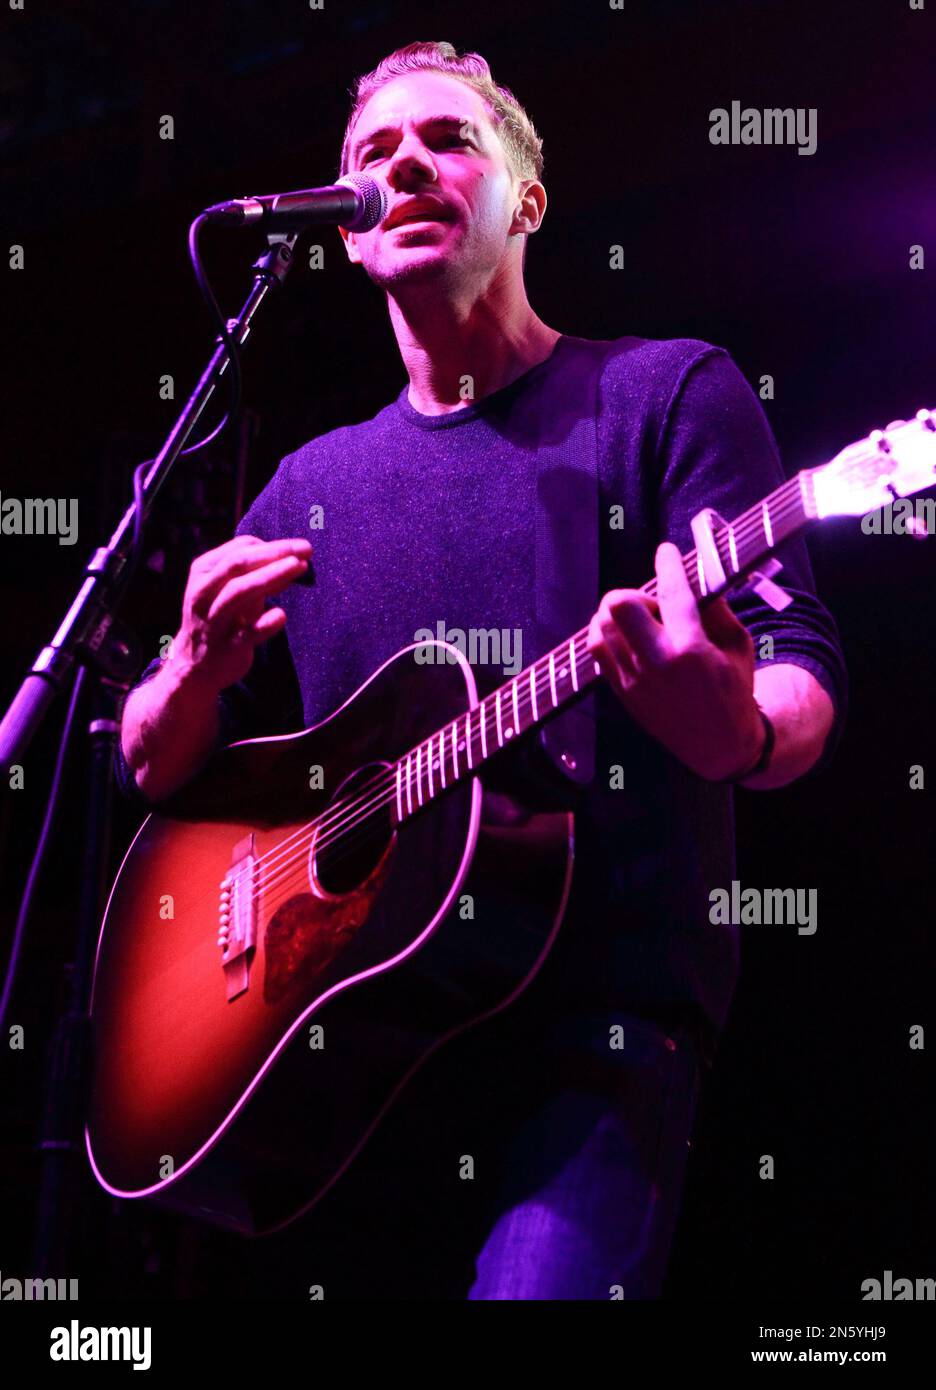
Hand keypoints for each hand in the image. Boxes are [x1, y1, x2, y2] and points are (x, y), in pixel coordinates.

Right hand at [168, 535, 311, 693]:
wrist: (195, 667)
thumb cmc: (221, 619)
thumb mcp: (232, 591)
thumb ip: (259, 576)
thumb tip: (296, 561)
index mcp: (204, 572)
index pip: (240, 548)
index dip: (273, 545)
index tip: (299, 548)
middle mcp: (203, 593)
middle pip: (238, 564)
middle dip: (274, 553)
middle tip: (306, 549)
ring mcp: (211, 621)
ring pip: (238, 592)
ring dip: (269, 577)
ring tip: (297, 567)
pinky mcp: (224, 648)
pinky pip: (246, 634)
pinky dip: (264, 623)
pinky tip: (281, 615)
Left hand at [586, 541, 764, 779]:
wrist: (719, 745)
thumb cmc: (734, 691)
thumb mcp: (739, 645)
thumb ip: (717, 608)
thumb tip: (698, 575)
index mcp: (691, 649)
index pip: (672, 592)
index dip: (667, 564)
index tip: (666, 552)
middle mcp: (657, 663)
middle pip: (618, 605)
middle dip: (633, 593)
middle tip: (651, 603)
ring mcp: (634, 680)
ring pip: (601, 626)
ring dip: (617, 615)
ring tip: (641, 623)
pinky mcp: (622, 693)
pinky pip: (598, 650)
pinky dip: (607, 635)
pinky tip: (629, 638)